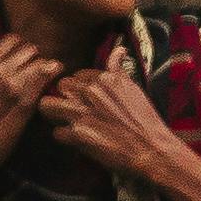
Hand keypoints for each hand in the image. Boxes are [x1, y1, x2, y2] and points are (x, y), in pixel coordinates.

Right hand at [0, 29, 62, 180]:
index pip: (11, 40)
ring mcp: (11, 85)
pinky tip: (58, 79)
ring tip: (50, 80)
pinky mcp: (24, 103)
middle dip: (37, 59)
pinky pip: (45, 77)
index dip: (23, 49)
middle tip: (41, 73)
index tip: (28, 61)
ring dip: (48, 69)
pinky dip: (55, 74)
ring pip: (40, 61)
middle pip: (29, 49)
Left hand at [40, 61, 200, 200]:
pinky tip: (77, 141)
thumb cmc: (146, 121)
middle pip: (59, 87)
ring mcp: (81, 112)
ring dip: (54, 114)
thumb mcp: (134, 89)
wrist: (153, 150)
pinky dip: (66, 139)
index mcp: (103, 79)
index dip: (80, 89)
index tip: (87, 100)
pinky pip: (57, 133)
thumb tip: (119, 50)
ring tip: (66, 122)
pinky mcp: (78, 134)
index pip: (77, 76)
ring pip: (47, 105)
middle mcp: (89, 92)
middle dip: (64, 98)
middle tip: (74, 111)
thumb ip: (118, 69)